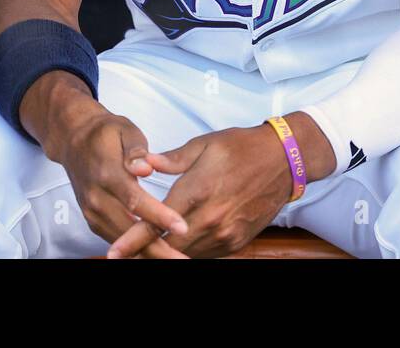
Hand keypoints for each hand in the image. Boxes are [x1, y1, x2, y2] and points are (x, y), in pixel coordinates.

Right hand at [24, 72, 188, 257]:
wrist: (74, 141)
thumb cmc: (106, 133)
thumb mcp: (124, 130)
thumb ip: (136, 149)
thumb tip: (146, 167)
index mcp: (107, 173)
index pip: (136, 200)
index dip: (160, 216)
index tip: (182, 227)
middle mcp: (96, 197)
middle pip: (128, 229)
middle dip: (157, 247)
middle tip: (184, 258)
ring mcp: (92, 211)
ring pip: (121, 240)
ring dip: (148, 253)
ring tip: (176, 259)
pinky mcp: (92, 220)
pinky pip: (115, 239)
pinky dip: (135, 251)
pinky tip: (157, 254)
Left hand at [106, 123, 295, 258]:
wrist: (285, 161)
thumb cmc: (241, 148)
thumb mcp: (204, 144)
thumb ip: (171, 159)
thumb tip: (140, 163)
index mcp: (197, 191)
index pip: (157, 223)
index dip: (133, 240)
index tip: (114, 251)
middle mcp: (210, 218)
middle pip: (169, 247)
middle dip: (146, 252)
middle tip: (124, 254)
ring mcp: (225, 233)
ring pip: (187, 254)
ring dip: (168, 254)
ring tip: (148, 251)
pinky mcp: (237, 241)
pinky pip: (206, 254)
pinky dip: (190, 251)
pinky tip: (180, 245)